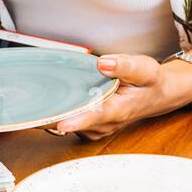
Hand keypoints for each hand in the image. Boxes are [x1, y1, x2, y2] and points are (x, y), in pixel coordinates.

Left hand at [46, 53, 190, 140]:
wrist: (159, 95)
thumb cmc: (150, 82)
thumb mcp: (144, 69)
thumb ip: (124, 65)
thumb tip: (103, 63)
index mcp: (118, 110)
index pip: (95, 117)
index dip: (76, 120)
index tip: (61, 124)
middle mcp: (105, 124)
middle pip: (74, 123)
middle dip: (54, 117)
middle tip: (32, 107)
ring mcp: (98, 128)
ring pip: (69, 126)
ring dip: (54, 115)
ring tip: (37, 103)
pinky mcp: (92, 127)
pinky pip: (71, 124)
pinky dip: (60, 115)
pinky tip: (50, 103)